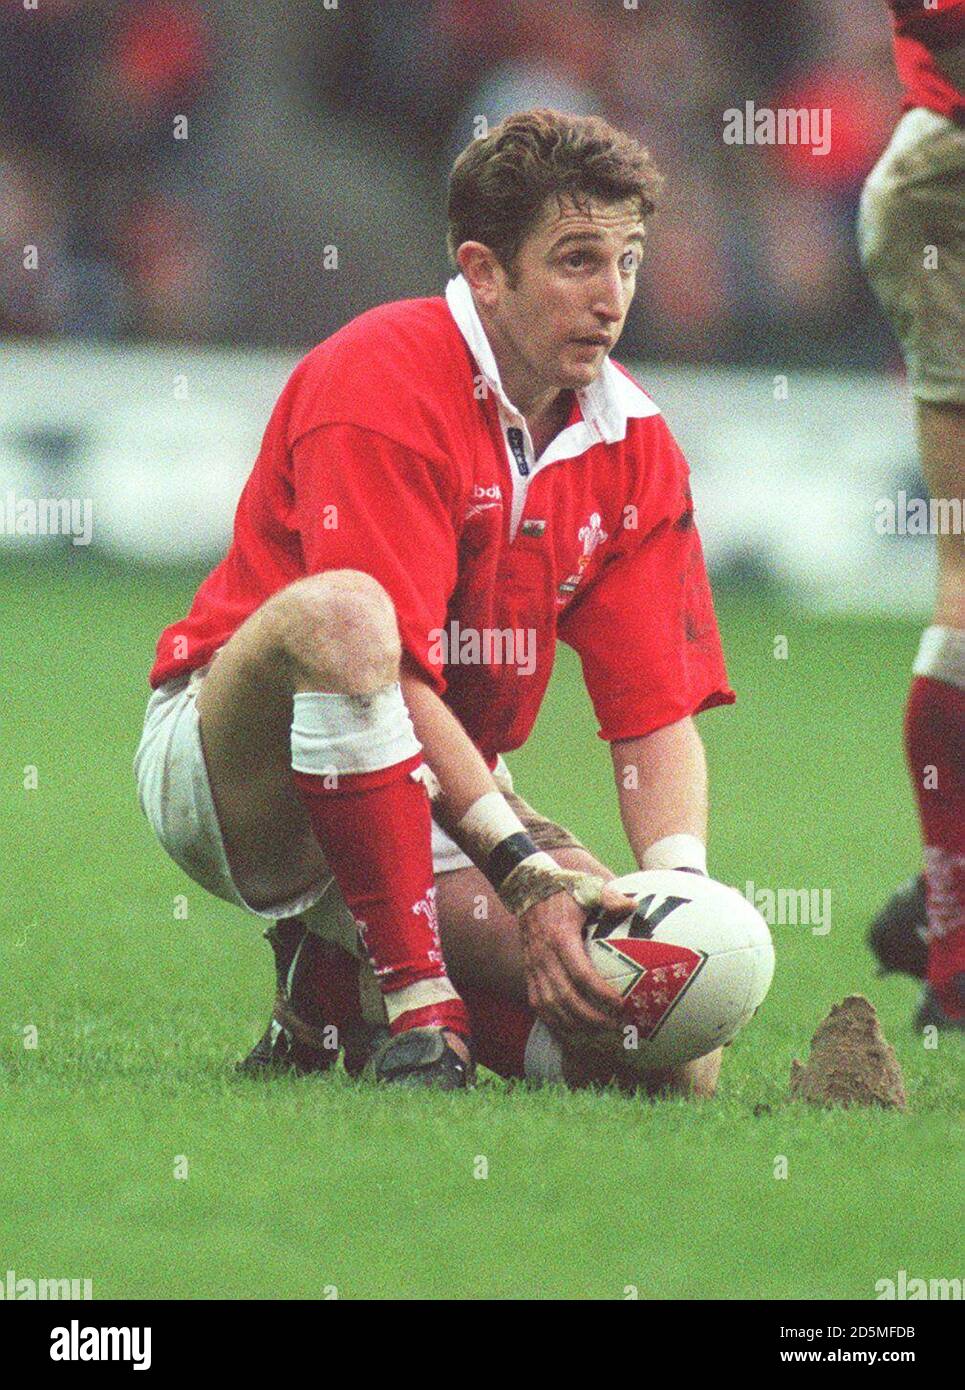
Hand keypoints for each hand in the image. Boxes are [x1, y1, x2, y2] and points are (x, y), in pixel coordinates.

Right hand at [518, 881, 636, 1036]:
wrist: (526, 888)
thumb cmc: (562, 888)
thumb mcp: (586, 887)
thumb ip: (609, 897)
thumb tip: (634, 906)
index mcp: (561, 938)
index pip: (580, 973)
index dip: (600, 992)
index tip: (621, 1003)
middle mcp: (544, 957)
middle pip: (565, 997)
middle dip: (590, 1017)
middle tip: (615, 1025)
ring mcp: (533, 967)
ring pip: (550, 1006)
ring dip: (574, 1024)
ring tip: (599, 1032)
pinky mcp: (528, 973)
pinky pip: (539, 1005)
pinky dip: (555, 1022)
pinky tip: (575, 1030)